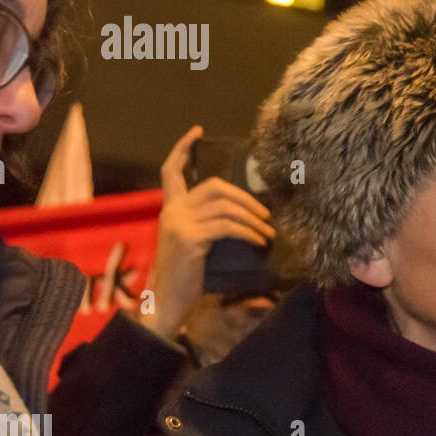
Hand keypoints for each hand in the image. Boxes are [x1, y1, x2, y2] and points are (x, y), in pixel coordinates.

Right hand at [139, 126, 275, 340]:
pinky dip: (248, 232)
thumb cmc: (186, 278)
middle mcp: (171, 211)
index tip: (197, 131)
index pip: (171, 171)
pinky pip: (227, 226)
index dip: (183, 149)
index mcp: (170, 210)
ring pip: (225, 206)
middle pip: (213, 186)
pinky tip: (259, 241)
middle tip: (265, 214)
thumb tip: (244, 214)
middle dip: (245, 198)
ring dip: (253, 219)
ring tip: (268, 233)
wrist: (167, 304)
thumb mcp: (197, 245)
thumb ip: (210, 225)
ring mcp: (178, 223)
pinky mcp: (188, 238)